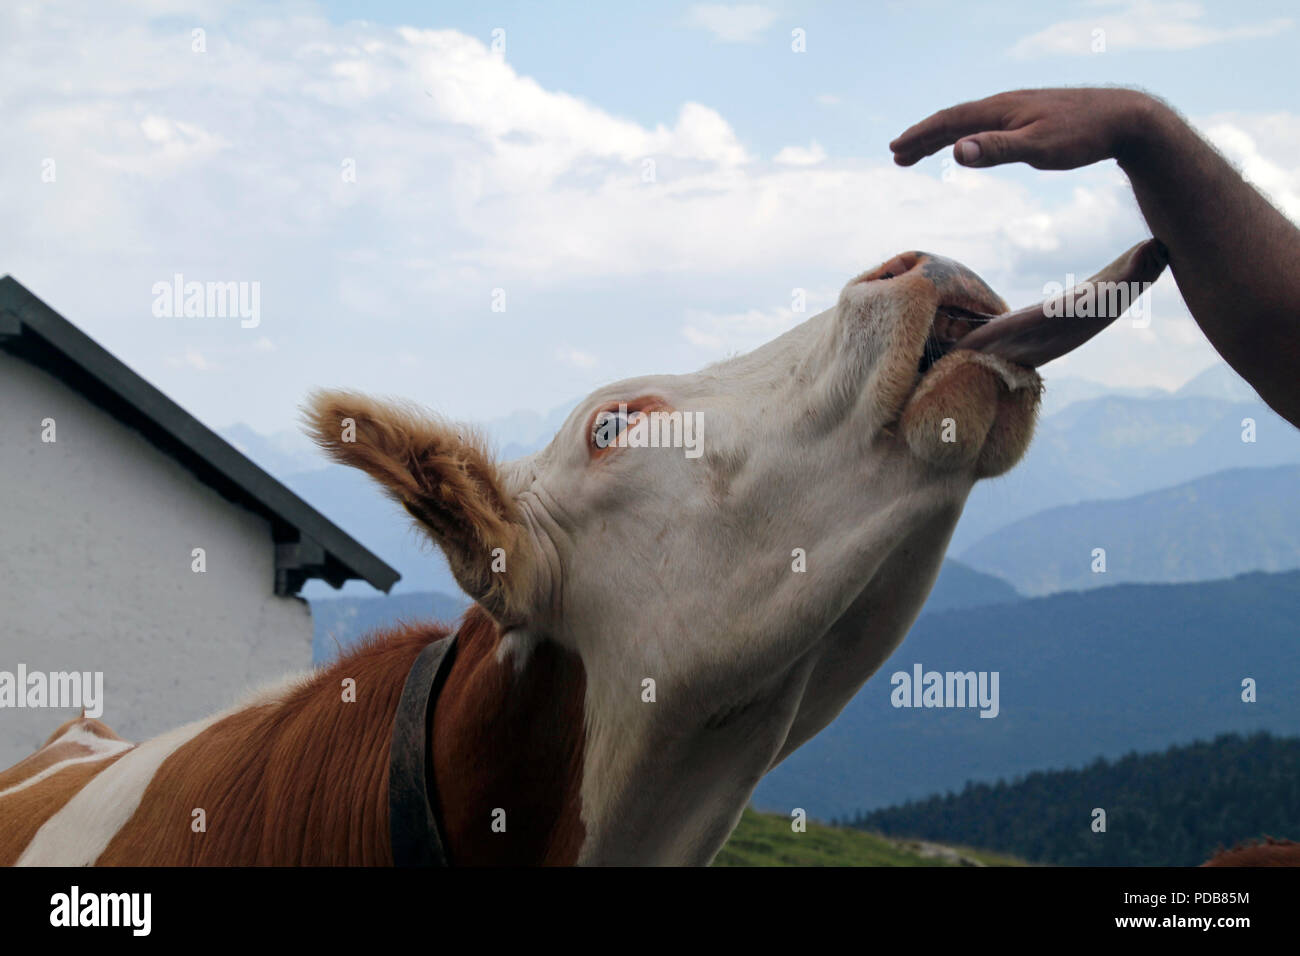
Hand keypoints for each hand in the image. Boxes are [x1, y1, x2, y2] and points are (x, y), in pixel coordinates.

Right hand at [889, 88, 1163, 170]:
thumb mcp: (1038, 147)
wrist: (1124, 118)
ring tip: (922, 152)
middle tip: (897, 154)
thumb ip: (997, 149)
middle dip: (923, 137)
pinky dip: (966, 134)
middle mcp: (1004, 104)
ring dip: (942, 136)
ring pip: (970, 121)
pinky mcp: (1031, 116)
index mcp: (1000, 110)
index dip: (920, 135)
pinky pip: (987, 123)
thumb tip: (956, 151)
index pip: (949, 121)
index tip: (896, 150)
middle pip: (954, 119)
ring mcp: (1018, 108)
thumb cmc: (1082, 135)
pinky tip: (970, 144)